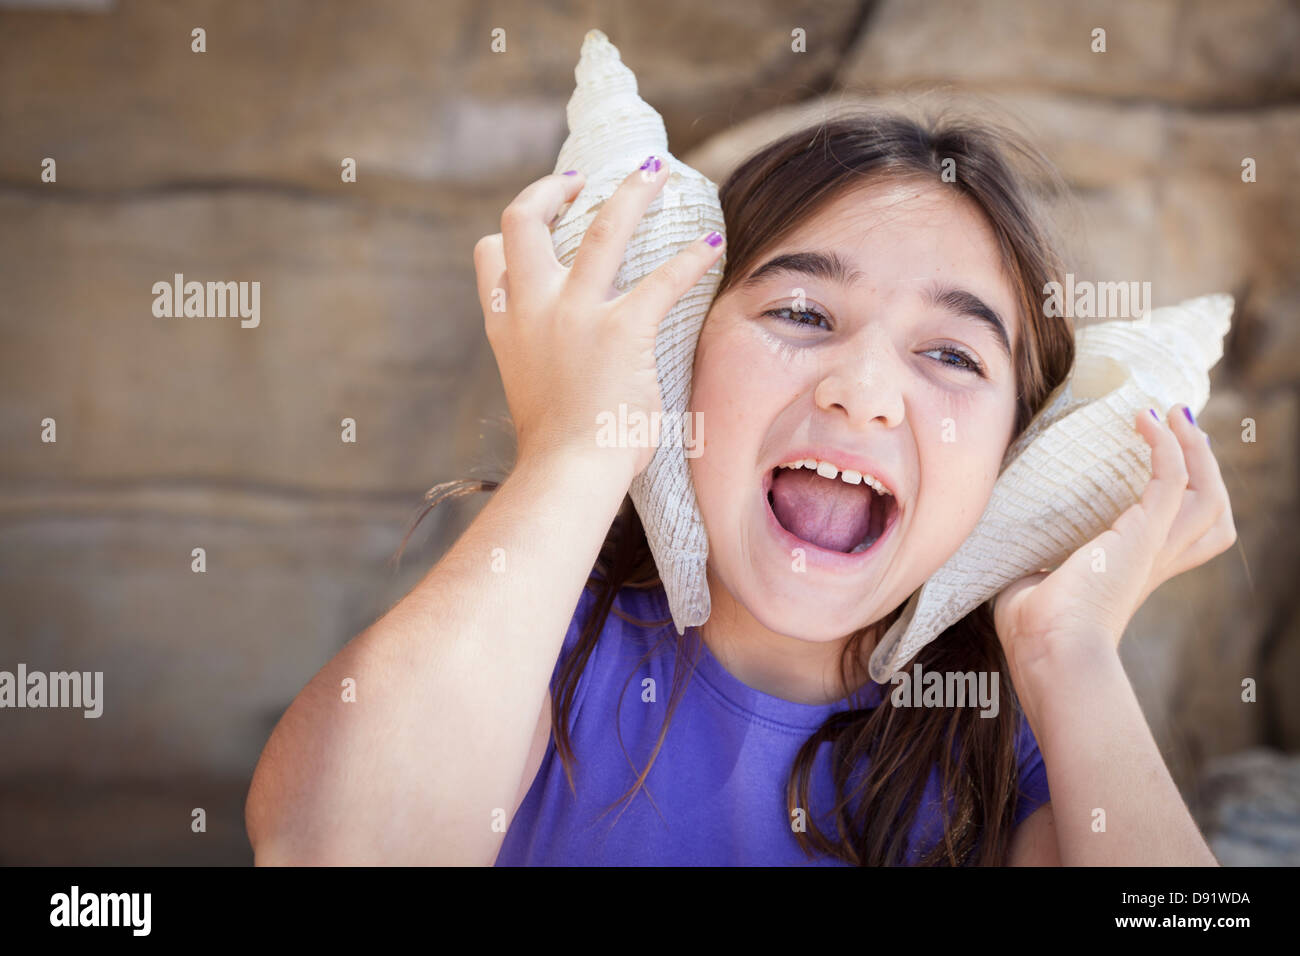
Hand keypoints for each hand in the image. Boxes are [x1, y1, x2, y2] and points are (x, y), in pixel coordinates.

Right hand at [473, 161, 724, 480]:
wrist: (568, 471)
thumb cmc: (557, 448)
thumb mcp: (530, 391)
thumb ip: (541, 359)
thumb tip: (570, 364)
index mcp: (507, 326)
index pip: (491, 256)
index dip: (512, 232)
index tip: (541, 221)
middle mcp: (534, 309)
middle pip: (523, 221)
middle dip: (551, 189)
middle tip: (580, 180)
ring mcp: (576, 314)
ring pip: (601, 228)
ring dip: (631, 194)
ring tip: (653, 174)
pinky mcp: (623, 329)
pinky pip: (663, 279)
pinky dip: (692, 257)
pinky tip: (712, 243)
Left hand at [993, 404, 1236, 665]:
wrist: (1049, 651)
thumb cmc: (1032, 632)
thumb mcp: (1033, 584)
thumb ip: (1029, 562)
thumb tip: (998, 546)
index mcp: (1132, 573)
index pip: (1179, 534)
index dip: (1181, 497)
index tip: (1161, 459)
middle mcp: (1153, 561)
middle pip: (1210, 514)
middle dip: (1204, 468)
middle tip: (1181, 429)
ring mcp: (1154, 549)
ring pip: (1207, 495)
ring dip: (1194, 449)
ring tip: (1171, 413)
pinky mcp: (1144, 535)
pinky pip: (1172, 477)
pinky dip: (1166, 444)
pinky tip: (1146, 418)